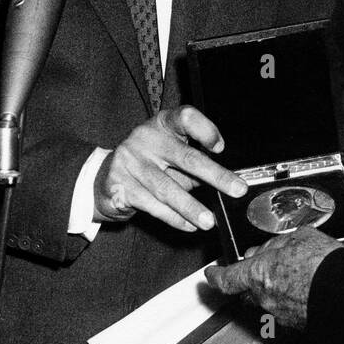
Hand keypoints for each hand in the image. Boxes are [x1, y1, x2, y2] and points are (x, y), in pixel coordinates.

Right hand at [94, 105, 245, 233]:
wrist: (106, 175)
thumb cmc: (150, 161)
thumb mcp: (170, 152)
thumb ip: (192, 163)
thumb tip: (225, 182)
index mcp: (162, 124)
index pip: (186, 117)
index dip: (205, 129)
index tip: (220, 147)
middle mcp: (146, 138)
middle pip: (185, 157)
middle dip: (215, 175)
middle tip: (236, 189)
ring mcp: (130, 161)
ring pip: (167, 188)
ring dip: (191, 207)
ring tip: (210, 221)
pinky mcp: (120, 186)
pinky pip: (152, 206)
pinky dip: (174, 218)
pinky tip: (189, 226)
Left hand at [204, 228, 340, 330]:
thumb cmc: (325, 263)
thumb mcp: (300, 237)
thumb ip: (277, 245)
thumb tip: (268, 251)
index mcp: (259, 274)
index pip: (227, 279)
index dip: (216, 276)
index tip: (211, 273)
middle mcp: (265, 299)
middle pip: (248, 291)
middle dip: (251, 279)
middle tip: (266, 266)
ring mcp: (280, 317)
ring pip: (267, 304)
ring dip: (273, 291)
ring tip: (293, 277)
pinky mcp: (297, 329)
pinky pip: (283, 318)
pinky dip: (287, 307)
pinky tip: (298, 298)